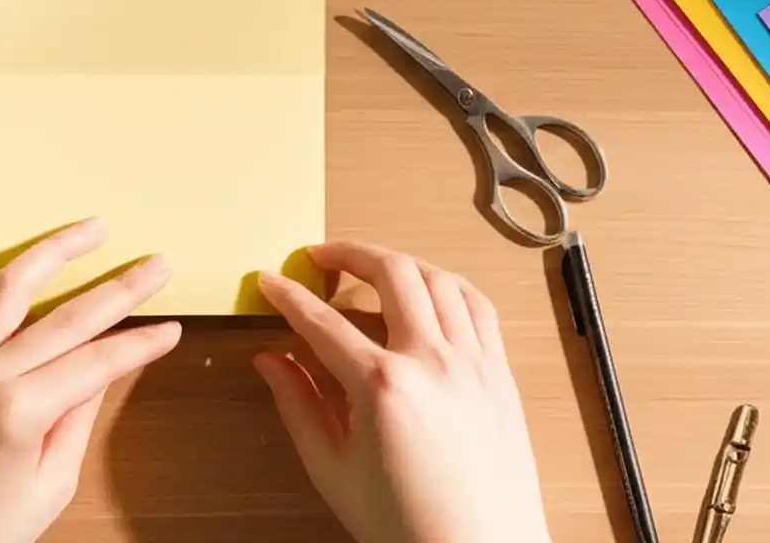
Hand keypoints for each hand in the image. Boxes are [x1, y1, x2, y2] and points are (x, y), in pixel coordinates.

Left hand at [0, 198, 180, 542]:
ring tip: (95, 227)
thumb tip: (102, 370)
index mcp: (20, 413)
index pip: (99, 362)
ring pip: (11, 286)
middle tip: (159, 264)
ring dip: (57, 249)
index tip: (171, 328)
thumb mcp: (48, 486)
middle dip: (122, 289)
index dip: (141, 344)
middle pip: (69, 318)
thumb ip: (76, 420)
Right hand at [255, 241, 550, 542]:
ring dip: (401, 262)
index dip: (288, 296)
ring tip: (373, 266)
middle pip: (391, 272)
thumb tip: (270, 360)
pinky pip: (478, 306)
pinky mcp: (499, 373)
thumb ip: (298, 404)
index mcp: (382, 386)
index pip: (322, 321)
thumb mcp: (332, 469)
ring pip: (439, 279)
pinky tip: (431, 290)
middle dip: (350, 252)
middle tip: (322, 255)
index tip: (270, 281)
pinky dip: (450, 285)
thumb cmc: (407, 524)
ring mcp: (473, 362)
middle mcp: (432, 361)